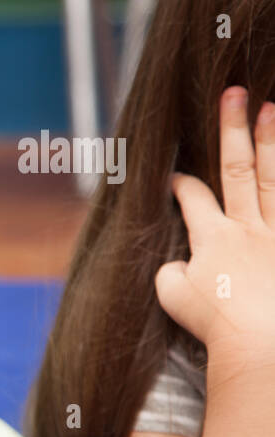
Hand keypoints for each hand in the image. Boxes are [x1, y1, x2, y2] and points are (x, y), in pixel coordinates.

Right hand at [155, 88, 274, 372]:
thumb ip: (171, 272)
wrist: (262, 344)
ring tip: (270, 108)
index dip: (180, 181)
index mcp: (211, 238)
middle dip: (232, 129)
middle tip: (233, 93)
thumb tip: (175, 264)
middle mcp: (247, 227)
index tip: (173, 174)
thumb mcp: (174, 298)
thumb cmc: (215, 324)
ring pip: (274, 178)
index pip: (192, 197)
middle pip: (238, 168)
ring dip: (270, 140)